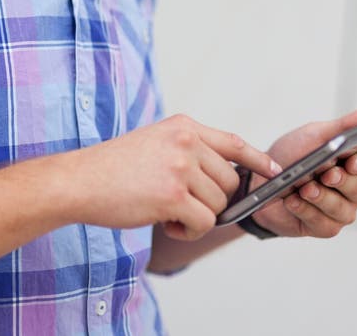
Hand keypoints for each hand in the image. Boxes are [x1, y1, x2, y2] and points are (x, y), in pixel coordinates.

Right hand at [65, 114, 281, 240]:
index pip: (233, 142)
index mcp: (183, 126)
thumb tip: (226, 177)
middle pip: (230, 180)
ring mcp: (181, 166)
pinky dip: (189, 230)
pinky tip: (165, 223)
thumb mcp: (155, 142)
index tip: (275, 171)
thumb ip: (189, 150)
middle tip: (180, 204)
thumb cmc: (114, 167)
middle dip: (212, 199)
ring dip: (197, 216)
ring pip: (218, 204)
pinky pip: (204, 222)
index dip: (258, 159)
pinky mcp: (174, 195)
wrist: (81, 180)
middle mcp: (186, 141)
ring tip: (167, 211)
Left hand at [252, 104, 356, 237]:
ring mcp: (339, 211)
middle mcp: (350, 190)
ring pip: (343, 210)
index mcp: (352, 164)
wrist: (259, 180)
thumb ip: (345, 125)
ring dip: (322, 198)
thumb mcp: (315, 135)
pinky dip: (306, 210)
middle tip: (326, 174)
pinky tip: (293, 201)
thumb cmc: (291, 155)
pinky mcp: (323, 227)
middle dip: (342, 182)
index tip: (350, 161)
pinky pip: (323, 223)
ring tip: (305, 188)